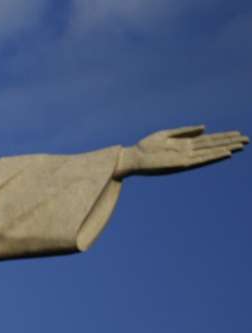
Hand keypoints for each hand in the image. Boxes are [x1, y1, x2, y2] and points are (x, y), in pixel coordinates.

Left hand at [115, 125, 247, 177]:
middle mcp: (188, 152)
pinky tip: (223, 153)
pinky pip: (200, 160)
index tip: (238, 134)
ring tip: (240, 146)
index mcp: (185, 144)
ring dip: (225, 149)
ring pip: (210, 153)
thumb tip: (205, 127)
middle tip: (247, 140)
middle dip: (229, 142)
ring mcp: (185, 158)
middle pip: (213, 146)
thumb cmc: (146, 147)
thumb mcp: (166, 134)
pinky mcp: (180, 164)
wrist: (132, 157)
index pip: (209, 140)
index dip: (223, 137)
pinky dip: (212, 157)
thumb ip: (185, 131)